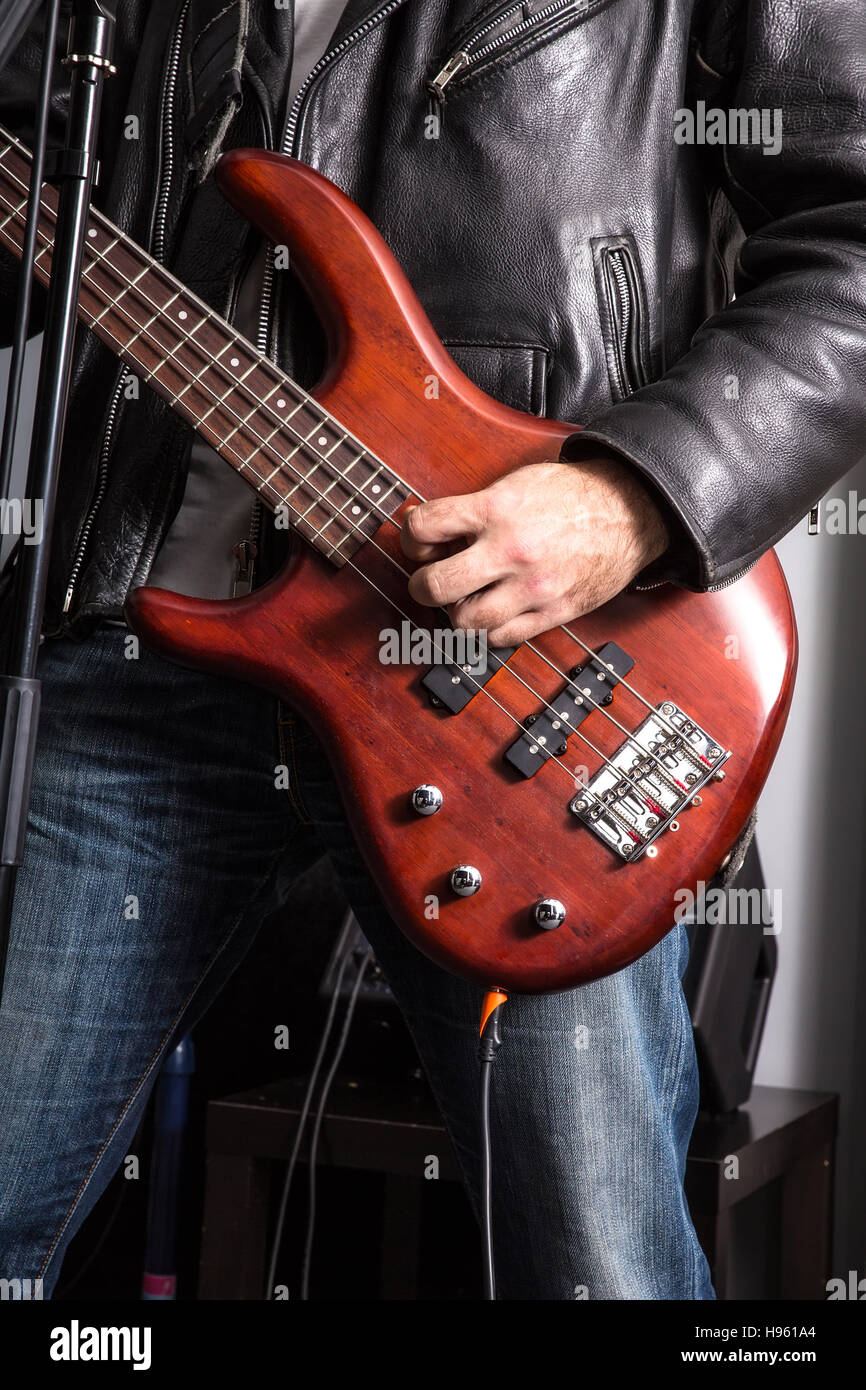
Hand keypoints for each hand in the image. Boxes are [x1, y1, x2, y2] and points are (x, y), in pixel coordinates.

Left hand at [400, 455, 669, 645]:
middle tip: (430, 581)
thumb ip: (472, 507)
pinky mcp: (553, 612)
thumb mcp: (516, 483)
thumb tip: (429, 530)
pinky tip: (494, 612)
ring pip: (465, 622)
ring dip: (456, 613)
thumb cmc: (571, 495)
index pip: (424, 527)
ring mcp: (532, 587)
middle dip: (422, 585)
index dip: (412, 536)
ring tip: (466, 599)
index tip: (422, 542)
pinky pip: (502, 638)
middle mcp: (511, 550)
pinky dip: (489, 630)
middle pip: (434, 586)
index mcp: (497, 509)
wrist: (629, 512)